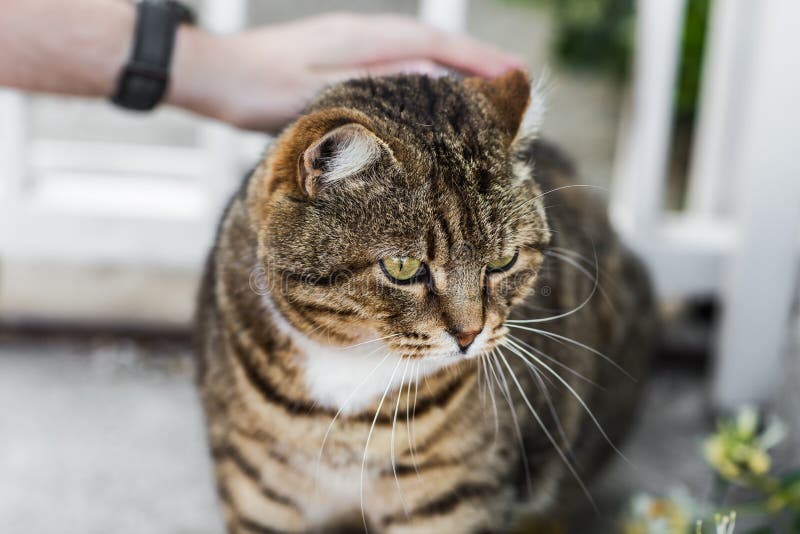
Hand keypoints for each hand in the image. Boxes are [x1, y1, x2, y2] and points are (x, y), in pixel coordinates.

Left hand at [167, 13, 523, 131]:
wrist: (213, 75)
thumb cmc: (257, 87)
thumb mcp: (318, 91)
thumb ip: (372, 87)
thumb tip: (428, 83)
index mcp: (362, 39)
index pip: (433, 45)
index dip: (477, 59)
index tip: (515, 75)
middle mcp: (363, 36)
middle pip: (432, 46)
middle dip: (476, 63)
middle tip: (516, 88)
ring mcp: (352, 46)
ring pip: (416, 56)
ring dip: (453, 72)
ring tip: (486, 95)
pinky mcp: (341, 62)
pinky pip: (396, 67)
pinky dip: (423, 80)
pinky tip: (432, 100)